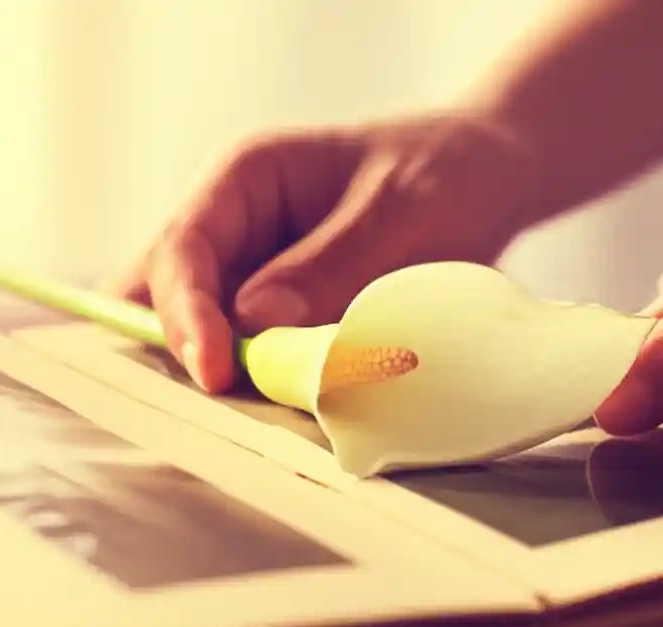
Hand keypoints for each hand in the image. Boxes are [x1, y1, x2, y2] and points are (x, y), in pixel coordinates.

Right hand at [101, 113, 538, 391]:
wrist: (493, 180)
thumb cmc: (448, 174)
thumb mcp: (404, 209)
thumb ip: (333, 262)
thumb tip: (252, 322)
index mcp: (248, 179)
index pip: (184, 248)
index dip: (185, 313)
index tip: (214, 371)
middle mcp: (237, 229)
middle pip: (169, 296)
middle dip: (181, 348)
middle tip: (216, 402)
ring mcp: (257, 277)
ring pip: (203, 334)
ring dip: (220, 373)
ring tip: (247, 416)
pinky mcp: (287, 321)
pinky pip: (257, 358)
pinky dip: (263, 386)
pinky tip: (288, 413)